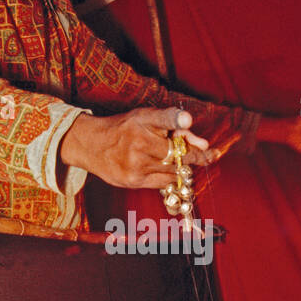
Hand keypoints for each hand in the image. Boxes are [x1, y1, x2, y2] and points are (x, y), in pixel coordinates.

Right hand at [60, 107, 218, 187]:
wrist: (91, 145)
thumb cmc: (124, 128)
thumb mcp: (145, 118)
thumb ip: (173, 125)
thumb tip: (202, 143)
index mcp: (141, 122)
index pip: (165, 120)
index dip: (180, 123)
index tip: (193, 128)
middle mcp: (138, 143)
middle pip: (178, 153)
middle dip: (194, 154)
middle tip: (208, 154)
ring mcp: (135, 165)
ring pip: (173, 169)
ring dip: (181, 165)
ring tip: (174, 159)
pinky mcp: (133, 181)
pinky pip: (163, 182)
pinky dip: (169, 176)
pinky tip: (164, 168)